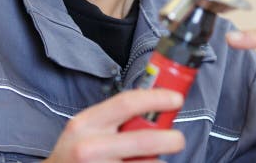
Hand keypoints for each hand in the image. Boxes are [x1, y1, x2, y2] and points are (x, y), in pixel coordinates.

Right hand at [45, 89, 184, 162]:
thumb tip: (157, 104)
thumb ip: (116, 115)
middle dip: (169, 139)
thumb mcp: (88, 125)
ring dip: (157, 161)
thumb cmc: (77, 148)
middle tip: (178, 139)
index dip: (157, 99)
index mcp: (87, 122)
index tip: (177, 99)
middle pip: (142, 140)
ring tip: (153, 158)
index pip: (127, 103)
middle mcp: (90, 148)